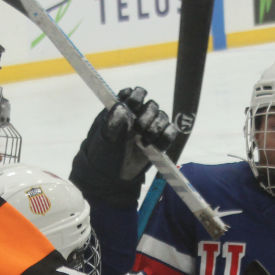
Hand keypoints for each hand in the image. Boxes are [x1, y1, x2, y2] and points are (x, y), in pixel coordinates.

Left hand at [69, 88, 176, 208]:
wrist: (112, 179)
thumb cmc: (103, 158)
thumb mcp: (104, 142)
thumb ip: (113, 125)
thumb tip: (122, 107)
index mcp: (121, 112)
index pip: (133, 94)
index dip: (136, 97)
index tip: (134, 105)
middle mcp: (137, 117)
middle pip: (151, 105)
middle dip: (147, 116)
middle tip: (139, 129)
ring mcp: (149, 129)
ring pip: (162, 117)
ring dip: (156, 128)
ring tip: (145, 142)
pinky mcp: (159, 141)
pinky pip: (170, 132)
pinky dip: (166, 137)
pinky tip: (156, 146)